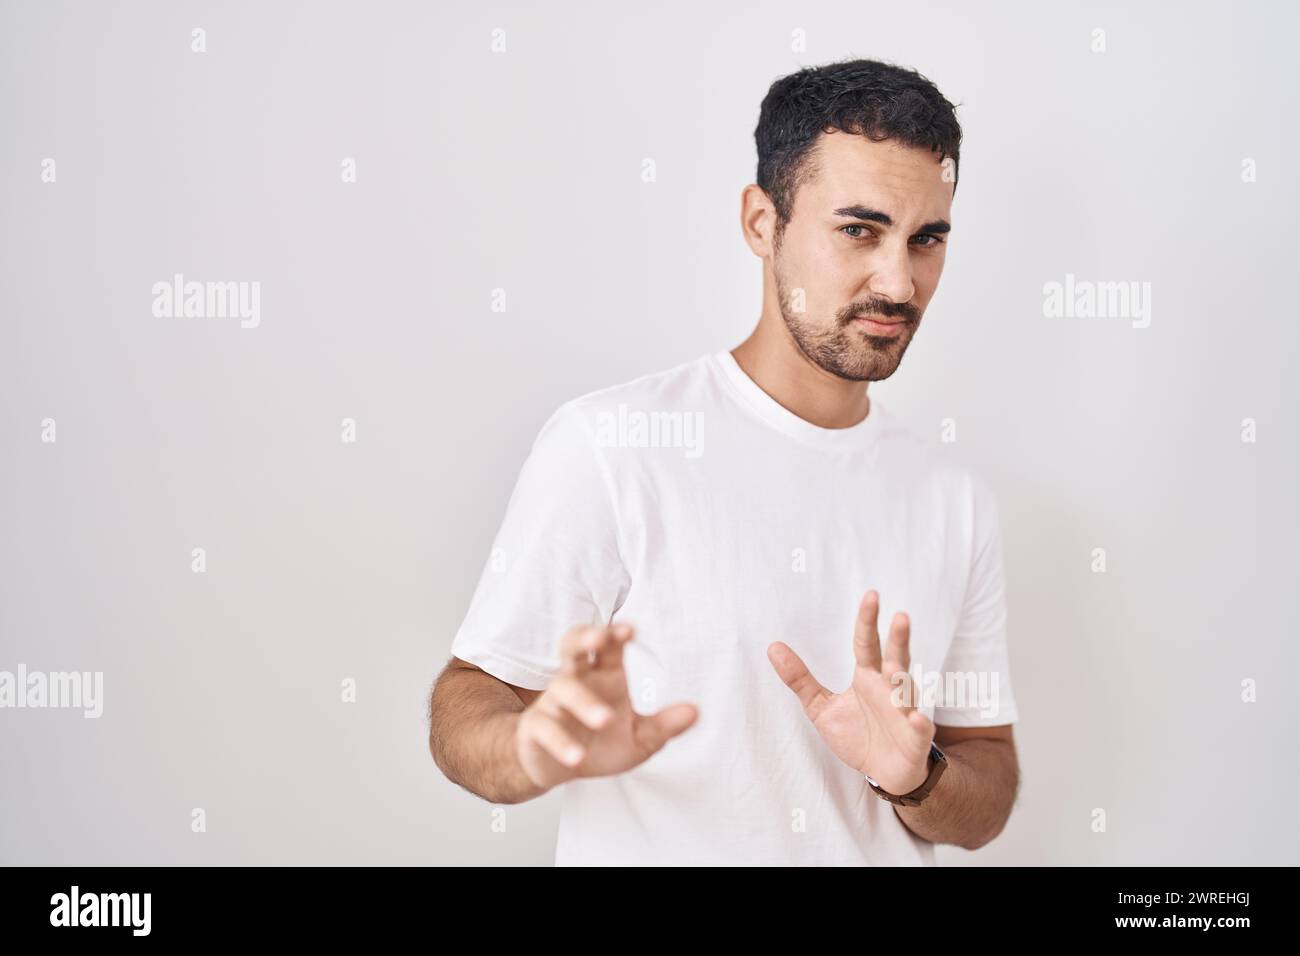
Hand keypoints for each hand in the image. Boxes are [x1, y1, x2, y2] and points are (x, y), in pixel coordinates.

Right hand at [516, 623, 698, 789]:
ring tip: (605, 720)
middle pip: (573, 645)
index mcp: (603, 677)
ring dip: (583, 701)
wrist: (557, 769)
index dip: (615, 633)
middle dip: (585, 636)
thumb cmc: (599, 744)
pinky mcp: (536, 729)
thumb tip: (695, 711)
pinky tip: (578, 756)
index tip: (630, 630)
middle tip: (600, 638)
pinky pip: (544, 727)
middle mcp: (577, 681)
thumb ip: (664, 726)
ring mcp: (554, 703)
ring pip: (562, 686)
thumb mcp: (639, 739)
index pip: (608, 646)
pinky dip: (561, 741)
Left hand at [768, 590, 934, 794]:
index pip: (866, 643)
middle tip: (900, 616)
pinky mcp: (914, 739)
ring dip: (903, 679)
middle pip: (894, 658)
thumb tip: (772, 647)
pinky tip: (915, 718)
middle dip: (898, 639)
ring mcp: (905, 712)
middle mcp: (890, 689)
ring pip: (907, 691)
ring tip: (893, 667)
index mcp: (868, 677)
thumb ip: (799, 679)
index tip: (872, 595)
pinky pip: (919, 729)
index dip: (868, 621)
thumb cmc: (858, 735)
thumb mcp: (821, 707)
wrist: (884, 773)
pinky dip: (918, 723)